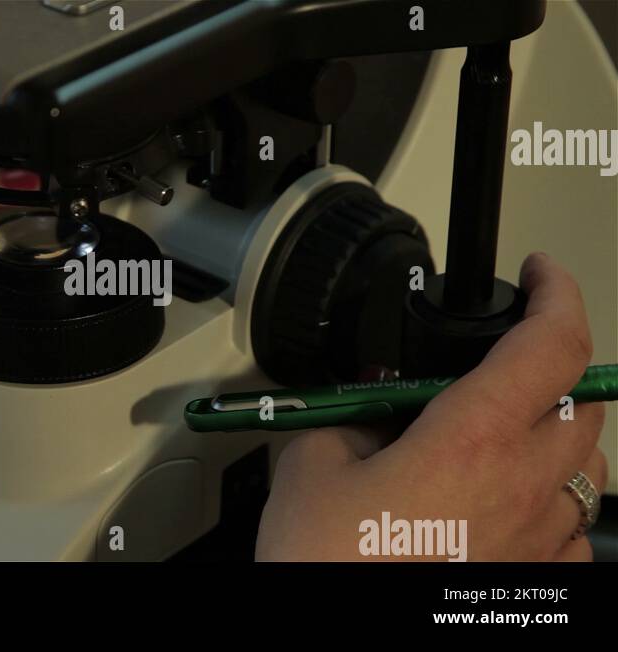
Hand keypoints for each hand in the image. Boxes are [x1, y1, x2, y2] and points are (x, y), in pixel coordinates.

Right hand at [256, 253, 607, 560]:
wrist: (336, 644)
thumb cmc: (326, 567)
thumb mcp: (310, 466)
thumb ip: (348, 420)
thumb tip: (367, 414)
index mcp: (471, 440)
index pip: (553, 343)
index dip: (558, 292)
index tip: (542, 275)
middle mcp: (522, 488)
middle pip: (589, 402)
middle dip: (560, 366)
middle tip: (511, 365)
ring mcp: (538, 543)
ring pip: (590, 469)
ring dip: (557, 438)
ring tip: (503, 441)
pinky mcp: (536, 585)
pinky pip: (575, 534)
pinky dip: (551, 506)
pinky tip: (505, 511)